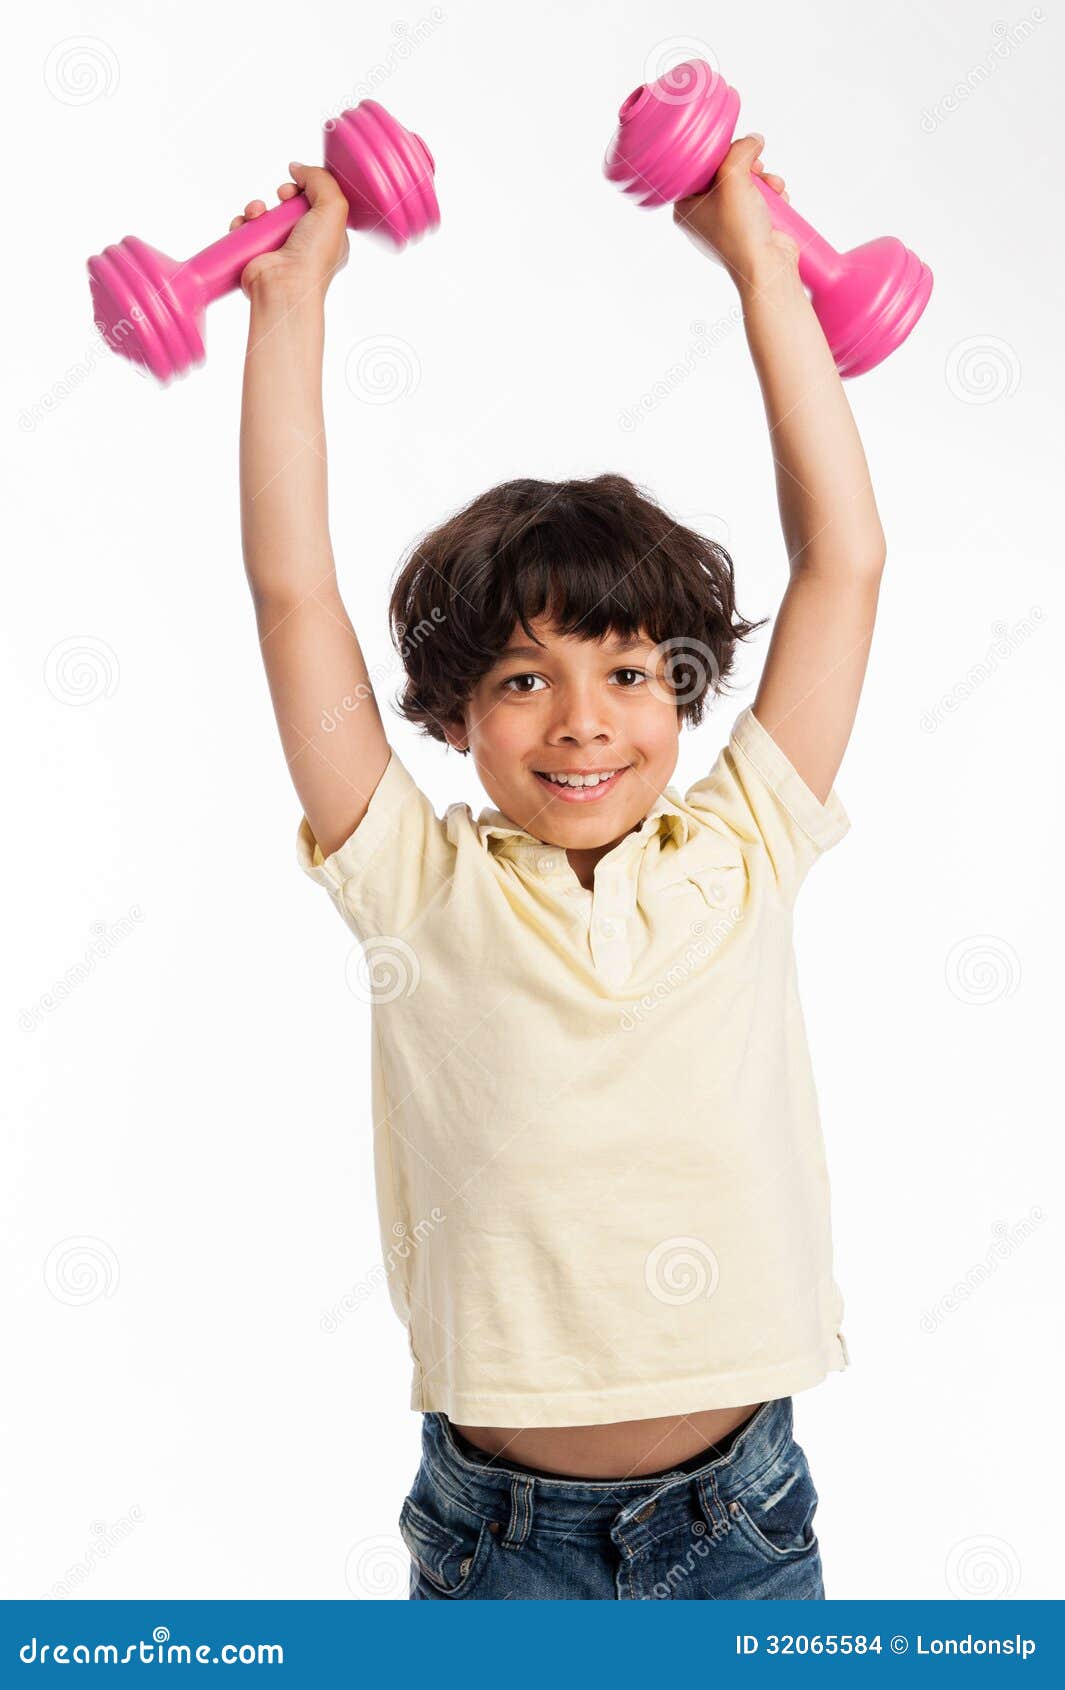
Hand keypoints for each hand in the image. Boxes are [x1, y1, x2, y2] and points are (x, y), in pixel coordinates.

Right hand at [230, 161, 349, 301]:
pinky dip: (242, 223)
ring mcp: (280, 251)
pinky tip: (244, 224)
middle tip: (281, 197)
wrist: (284, 287)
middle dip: (283, 195)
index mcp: (330, 237)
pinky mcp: (257, 256)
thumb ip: (321, 180)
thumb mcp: (333, 207)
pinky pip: (246, 231)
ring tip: (257, 213)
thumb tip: (298, 168)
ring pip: (266, 216)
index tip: (298, 187)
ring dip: (258, 207)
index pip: (319, 204)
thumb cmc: (313, 255)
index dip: (307, 188)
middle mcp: (306, 244)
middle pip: (291, 206)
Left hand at [673, 133, 797, 289]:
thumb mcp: (734, 177)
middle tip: (757, 168)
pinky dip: (772, 197)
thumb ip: (740, 150)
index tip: (736, 152)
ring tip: (774, 187)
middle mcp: (703, 217)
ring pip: (746, 185)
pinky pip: (759, 201)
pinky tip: (780, 200)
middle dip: (748, 168)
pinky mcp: (749, 230)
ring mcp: (727, 225)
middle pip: (725, 174)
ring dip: (765, 181)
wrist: (767, 268)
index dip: (720, 155)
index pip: (699, 168)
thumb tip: (754, 140)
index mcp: (686, 208)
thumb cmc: (741, 229)